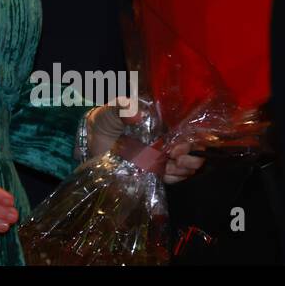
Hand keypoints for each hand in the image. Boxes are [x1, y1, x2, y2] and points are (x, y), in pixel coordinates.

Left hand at [86, 99, 204, 184]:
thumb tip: (136, 114)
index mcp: (160, 124)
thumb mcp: (110, 111)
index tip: (178, 147)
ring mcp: (161, 157)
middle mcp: (165, 141)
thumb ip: (121, 107)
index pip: (186, 131)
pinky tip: (167, 175)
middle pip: (191, 150)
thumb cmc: (104, 121)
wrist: (92, 142)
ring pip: (185, 165)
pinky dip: (176, 178)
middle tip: (176, 158)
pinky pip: (173, 177)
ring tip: (171, 166)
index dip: (189, 140)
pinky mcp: (154, 171)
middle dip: (191, 157)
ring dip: (185, 169)